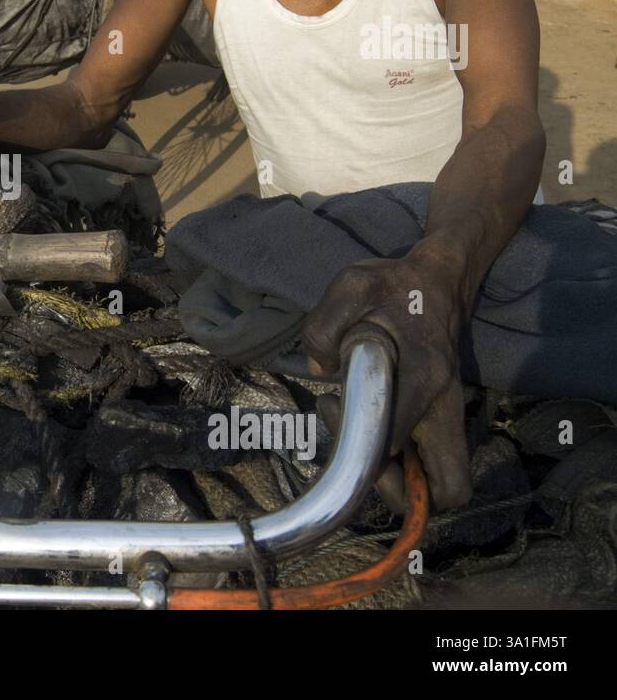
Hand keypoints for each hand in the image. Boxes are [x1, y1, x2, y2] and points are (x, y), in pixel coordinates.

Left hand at [301, 246, 473, 510]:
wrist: (440, 278)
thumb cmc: (393, 284)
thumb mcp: (350, 284)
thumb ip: (323, 325)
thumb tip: (319, 371)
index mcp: (425, 374)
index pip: (396, 441)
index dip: (359, 446)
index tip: (331, 403)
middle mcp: (446, 404)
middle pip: (447, 489)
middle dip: (399, 493)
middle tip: (358, 459)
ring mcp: (452, 415)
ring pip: (448, 486)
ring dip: (407, 488)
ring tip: (364, 450)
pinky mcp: (447, 418)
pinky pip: (438, 468)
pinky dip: (412, 472)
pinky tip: (374, 436)